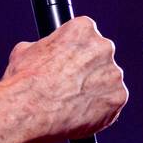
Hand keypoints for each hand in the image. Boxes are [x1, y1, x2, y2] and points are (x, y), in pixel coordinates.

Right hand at [0, 16, 127, 142]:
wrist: (29, 111)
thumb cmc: (24, 82)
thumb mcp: (25, 51)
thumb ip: (44, 47)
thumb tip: (42, 51)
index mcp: (82, 28)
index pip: (86, 36)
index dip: (75, 51)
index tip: (67, 64)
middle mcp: (103, 47)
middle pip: (100, 57)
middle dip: (88, 70)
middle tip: (70, 85)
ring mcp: (113, 73)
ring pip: (108, 81)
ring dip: (95, 90)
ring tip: (72, 103)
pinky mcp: (118, 97)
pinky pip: (112, 102)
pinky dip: (101, 110)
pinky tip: (81, 114)